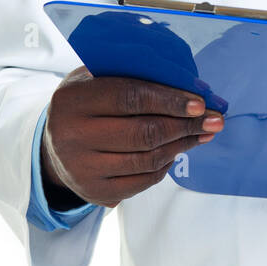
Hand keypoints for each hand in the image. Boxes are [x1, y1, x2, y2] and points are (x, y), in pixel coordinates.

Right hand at [40, 67, 223, 208]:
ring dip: (182, 145)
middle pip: (143, 133)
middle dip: (186, 125)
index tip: (200, 102)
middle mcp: (73, 137)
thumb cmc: (85, 102)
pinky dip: (166, 165)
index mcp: (74, 100)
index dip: (169, 100)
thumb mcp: (94, 77)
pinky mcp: (95, 192)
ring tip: (202, 133)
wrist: (52, 146)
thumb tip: (185, 80)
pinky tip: (178, 150)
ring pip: (147, 160)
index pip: (130, 97)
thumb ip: (130, 73)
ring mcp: (82, 170)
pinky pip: (142, 182)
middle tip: (214, 119)